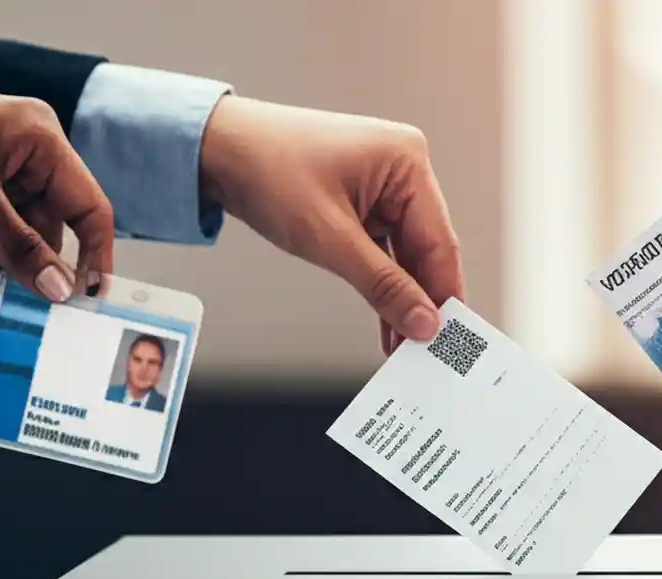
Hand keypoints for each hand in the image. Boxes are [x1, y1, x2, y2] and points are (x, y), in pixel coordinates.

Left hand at [0, 77, 112, 304]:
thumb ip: (16, 242)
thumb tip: (58, 287)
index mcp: (41, 142)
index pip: (88, 205)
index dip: (94, 252)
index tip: (88, 294)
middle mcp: (28, 157)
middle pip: (47, 227)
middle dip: (22, 265)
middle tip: (16, 302)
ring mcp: (0, 174)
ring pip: (14, 236)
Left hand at [199, 96, 463, 353]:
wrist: (215, 148)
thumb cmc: (267, 169)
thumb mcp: (329, 238)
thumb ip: (383, 284)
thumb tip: (423, 321)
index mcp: (407, 160)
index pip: (439, 241)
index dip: (444, 294)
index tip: (447, 337)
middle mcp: (402, 168)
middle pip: (426, 249)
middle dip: (422, 299)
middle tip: (425, 347)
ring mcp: (383, 184)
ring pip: (404, 253)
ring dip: (400, 296)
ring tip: (402, 343)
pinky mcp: (362, 199)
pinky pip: (383, 247)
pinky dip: (381, 280)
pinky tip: (385, 317)